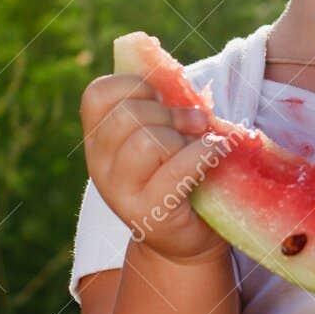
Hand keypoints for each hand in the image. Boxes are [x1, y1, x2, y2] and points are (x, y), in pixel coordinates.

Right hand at [80, 74, 231, 264]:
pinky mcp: (147, 214)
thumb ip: (164, 107)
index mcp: (99, 138)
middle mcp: (99, 165)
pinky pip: (175, 171)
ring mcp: (119, 193)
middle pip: (127, 115)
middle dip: (168, 113)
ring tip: (201, 145)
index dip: (134, 85)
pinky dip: (202, 154)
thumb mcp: (166, 133)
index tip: (160, 97)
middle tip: (193, 123)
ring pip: (146, 142)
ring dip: (182, 137)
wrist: (187, 237)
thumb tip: (176, 77)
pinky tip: (216, 152)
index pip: (98, 94)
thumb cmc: (180, 174)